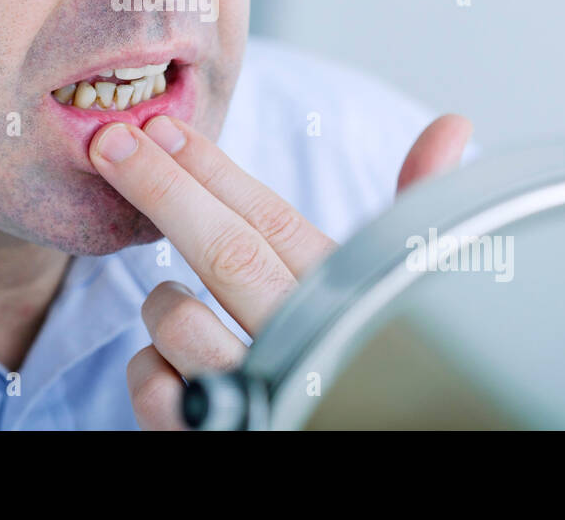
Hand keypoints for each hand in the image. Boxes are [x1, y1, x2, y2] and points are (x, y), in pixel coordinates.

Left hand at [88, 111, 473, 429]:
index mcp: (348, 299)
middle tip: (111, 144)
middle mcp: (308, 346)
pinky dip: (149, 372)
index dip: (212, 169)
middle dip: (163, 189)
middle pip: (226, 254)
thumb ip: (409, 209)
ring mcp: (263, 395)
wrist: (349, 440)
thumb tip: (452, 125)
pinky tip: (177, 373)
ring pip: (180, 323)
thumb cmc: (362, 359)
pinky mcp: (218, 437)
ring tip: (181, 305)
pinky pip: (153, 388)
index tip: (163, 129)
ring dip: (163, 303)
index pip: (273, 220)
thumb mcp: (391, 286)